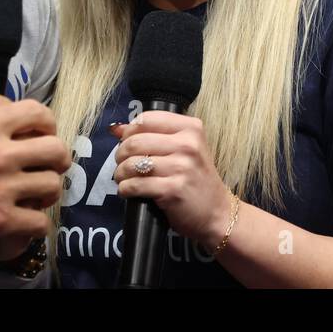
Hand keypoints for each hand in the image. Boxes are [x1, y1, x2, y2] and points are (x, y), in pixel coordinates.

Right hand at [0, 95, 70, 256]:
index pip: (36, 111)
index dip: (45, 121)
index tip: (41, 131)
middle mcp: (1, 152)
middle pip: (56, 148)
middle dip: (57, 157)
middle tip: (48, 164)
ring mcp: (4, 187)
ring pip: (52, 185)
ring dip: (47, 191)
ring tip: (37, 195)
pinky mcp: (1, 219)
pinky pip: (39, 222)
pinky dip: (36, 225)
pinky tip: (26, 223)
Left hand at [110, 111, 233, 249]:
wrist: (216, 212)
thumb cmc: (196, 178)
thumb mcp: (182, 150)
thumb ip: (152, 135)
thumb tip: (116, 128)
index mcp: (190, 128)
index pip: (147, 119)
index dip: (130, 131)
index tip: (127, 142)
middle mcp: (188, 144)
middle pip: (135, 141)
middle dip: (121, 154)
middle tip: (122, 163)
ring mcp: (181, 167)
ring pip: (132, 163)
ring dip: (121, 173)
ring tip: (123, 178)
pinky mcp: (173, 190)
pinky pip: (136, 185)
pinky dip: (125, 188)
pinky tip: (127, 191)